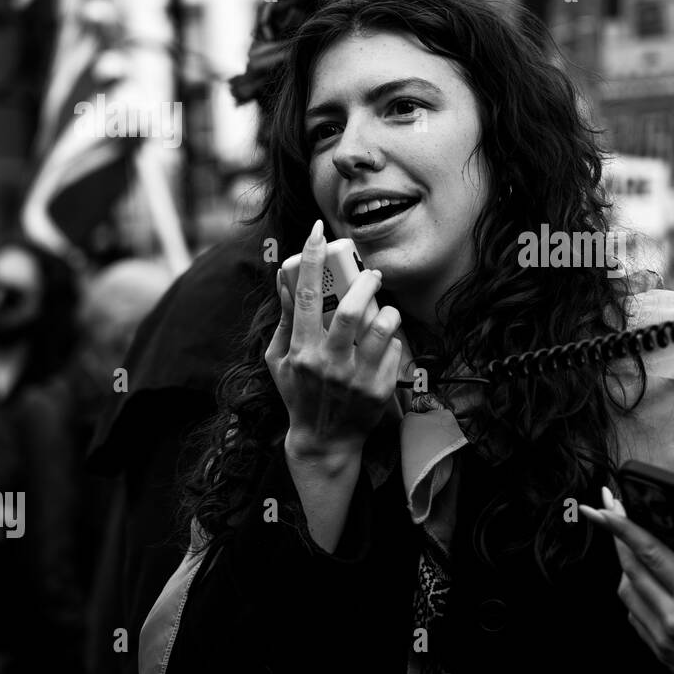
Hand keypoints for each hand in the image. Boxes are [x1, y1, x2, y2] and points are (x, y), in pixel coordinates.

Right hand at [266, 221, 403, 472]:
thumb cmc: (299, 394)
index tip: (317, 231)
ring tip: (385, 309)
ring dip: (387, 311)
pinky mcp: (379, 390)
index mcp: (300, 349)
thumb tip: (284, 279)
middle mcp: (328, 363)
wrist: (323, 442)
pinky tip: (383, 346)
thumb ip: (284, 320)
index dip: (310, 258)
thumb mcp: (280, 359)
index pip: (305, 295)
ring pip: (382, 328)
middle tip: (374, 273)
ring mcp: (356, 378)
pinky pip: (394, 350)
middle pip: (351, 310)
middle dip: (366, 282)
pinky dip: (392, 341)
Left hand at [581, 488, 673, 673]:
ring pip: (625, 593)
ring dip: (622, 566)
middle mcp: (673, 618)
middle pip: (628, 568)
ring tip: (626, 545)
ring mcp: (663, 639)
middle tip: (607, 512)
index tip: (605, 508)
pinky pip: (633, 617)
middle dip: (614, 536)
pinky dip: (631, 594)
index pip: (650, 553)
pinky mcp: (660, 653)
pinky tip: (642, 584)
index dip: (623, 527)